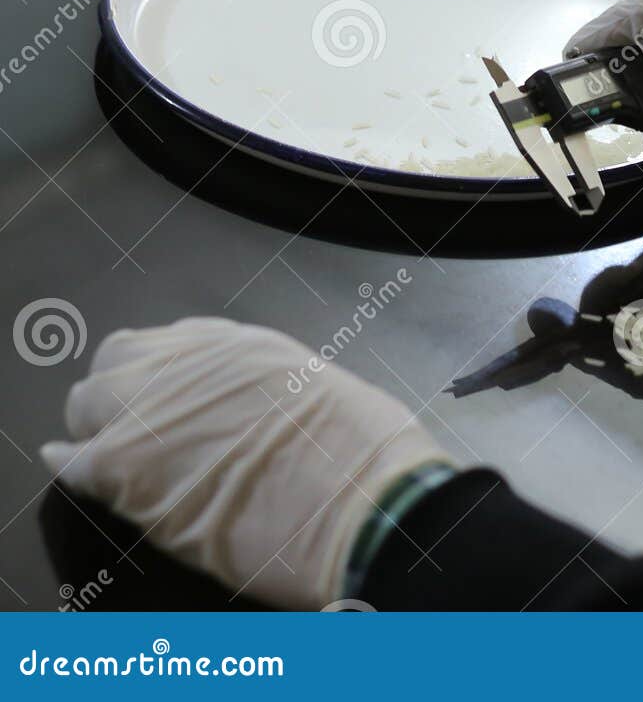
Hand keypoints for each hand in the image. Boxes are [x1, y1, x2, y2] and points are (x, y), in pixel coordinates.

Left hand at [40, 318, 451, 609]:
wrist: (361, 502)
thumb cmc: (366, 457)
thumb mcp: (324, 394)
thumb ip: (274, 394)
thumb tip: (260, 420)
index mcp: (244, 347)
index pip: (175, 342)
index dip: (168, 375)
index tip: (174, 400)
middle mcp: (191, 363)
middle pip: (120, 361)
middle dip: (123, 392)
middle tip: (141, 431)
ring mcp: (152, 408)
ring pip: (88, 402)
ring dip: (100, 426)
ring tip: (117, 458)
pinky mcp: (125, 464)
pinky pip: (75, 461)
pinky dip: (75, 467)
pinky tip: (79, 474)